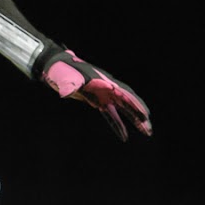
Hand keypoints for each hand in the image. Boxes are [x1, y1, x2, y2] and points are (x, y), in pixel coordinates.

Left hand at [37, 48, 151, 140]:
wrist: (55, 67)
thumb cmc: (61, 71)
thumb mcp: (64, 77)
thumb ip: (68, 85)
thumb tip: (65, 93)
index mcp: (103, 81)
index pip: (123, 94)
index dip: (134, 104)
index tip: (145, 114)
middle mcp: (107, 88)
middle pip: (128, 102)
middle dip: (139, 114)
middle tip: (149, 128)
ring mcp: (103, 95)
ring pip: (122, 110)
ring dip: (133, 120)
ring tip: (146, 132)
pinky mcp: (97, 101)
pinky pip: (111, 115)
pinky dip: (117, 125)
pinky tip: (124, 136)